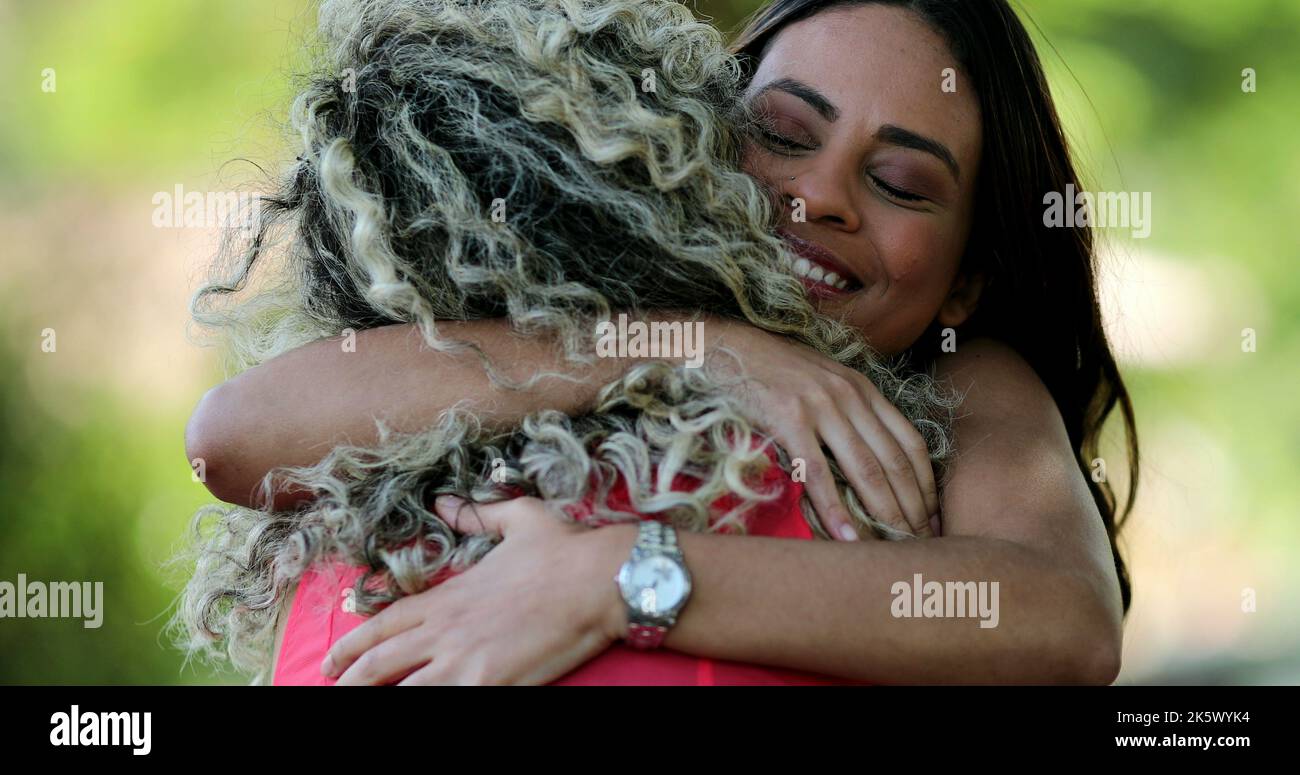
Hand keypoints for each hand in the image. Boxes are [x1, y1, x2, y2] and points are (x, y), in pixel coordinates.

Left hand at [323, 495, 633, 684]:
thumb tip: (446, 503)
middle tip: (330, 689)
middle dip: (349, 680)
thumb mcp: (518, 517)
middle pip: (379, 663)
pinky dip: (422, 707)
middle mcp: (445, 628)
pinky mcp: (489, 682)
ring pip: (402, 691)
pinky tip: (411, 713)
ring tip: (353, 707)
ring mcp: (463, 659)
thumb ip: (476, 513)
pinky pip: (443, 703)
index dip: (351, 644)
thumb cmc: (565, 548)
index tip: (332, 660)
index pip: (384, 623)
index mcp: (448, 594)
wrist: (601, 578)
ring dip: (376, 699)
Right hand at [710, 322, 939, 539]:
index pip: (911, 442)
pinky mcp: (789, 420)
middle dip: (914, 508)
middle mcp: (850, 396)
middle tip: (923, 543)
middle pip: (895, 462)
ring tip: (896, 546)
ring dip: (886, 514)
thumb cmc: (773, 370)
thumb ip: (850, 412)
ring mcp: (821, 407)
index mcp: (864, 389)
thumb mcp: (824, 382)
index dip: (927, 484)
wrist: (728, 346)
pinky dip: (835, 509)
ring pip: (866, 470)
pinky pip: (818, 474)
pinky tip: (847, 537)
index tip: (933, 517)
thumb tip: (869, 457)